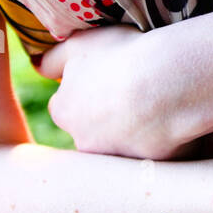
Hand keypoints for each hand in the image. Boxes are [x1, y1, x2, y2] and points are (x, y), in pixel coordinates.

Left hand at [38, 24, 197, 159]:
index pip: (67, 107)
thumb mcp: (80, 44)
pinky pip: (156, 155)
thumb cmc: (122, 57)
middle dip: (109, 118)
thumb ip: (53, 59)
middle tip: (135, 93)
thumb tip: (37, 67)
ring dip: (136, 131)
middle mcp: (84, 142)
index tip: (108, 80)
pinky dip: (162, 142)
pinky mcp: (150, 167)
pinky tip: (176, 119)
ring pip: (124, 146)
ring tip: (160, 104)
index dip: (87, 92)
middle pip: (93, 131)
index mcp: (64, 112)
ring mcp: (118, 158)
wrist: (168, 83)